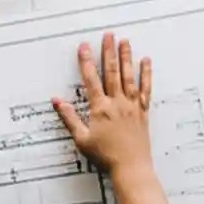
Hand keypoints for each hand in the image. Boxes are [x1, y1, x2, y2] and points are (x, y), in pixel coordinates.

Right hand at [53, 34, 191, 203]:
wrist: (131, 168)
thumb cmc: (105, 156)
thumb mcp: (81, 138)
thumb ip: (69, 118)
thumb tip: (56, 101)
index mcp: (100, 108)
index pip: (91, 79)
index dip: (86, 61)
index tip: (83, 46)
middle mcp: (117, 103)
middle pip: (111, 72)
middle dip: (108, 52)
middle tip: (108, 35)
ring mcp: (132, 106)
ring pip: (128, 76)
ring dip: (126, 57)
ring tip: (125, 41)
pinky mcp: (143, 112)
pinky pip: (145, 89)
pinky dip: (146, 74)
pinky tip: (146, 61)